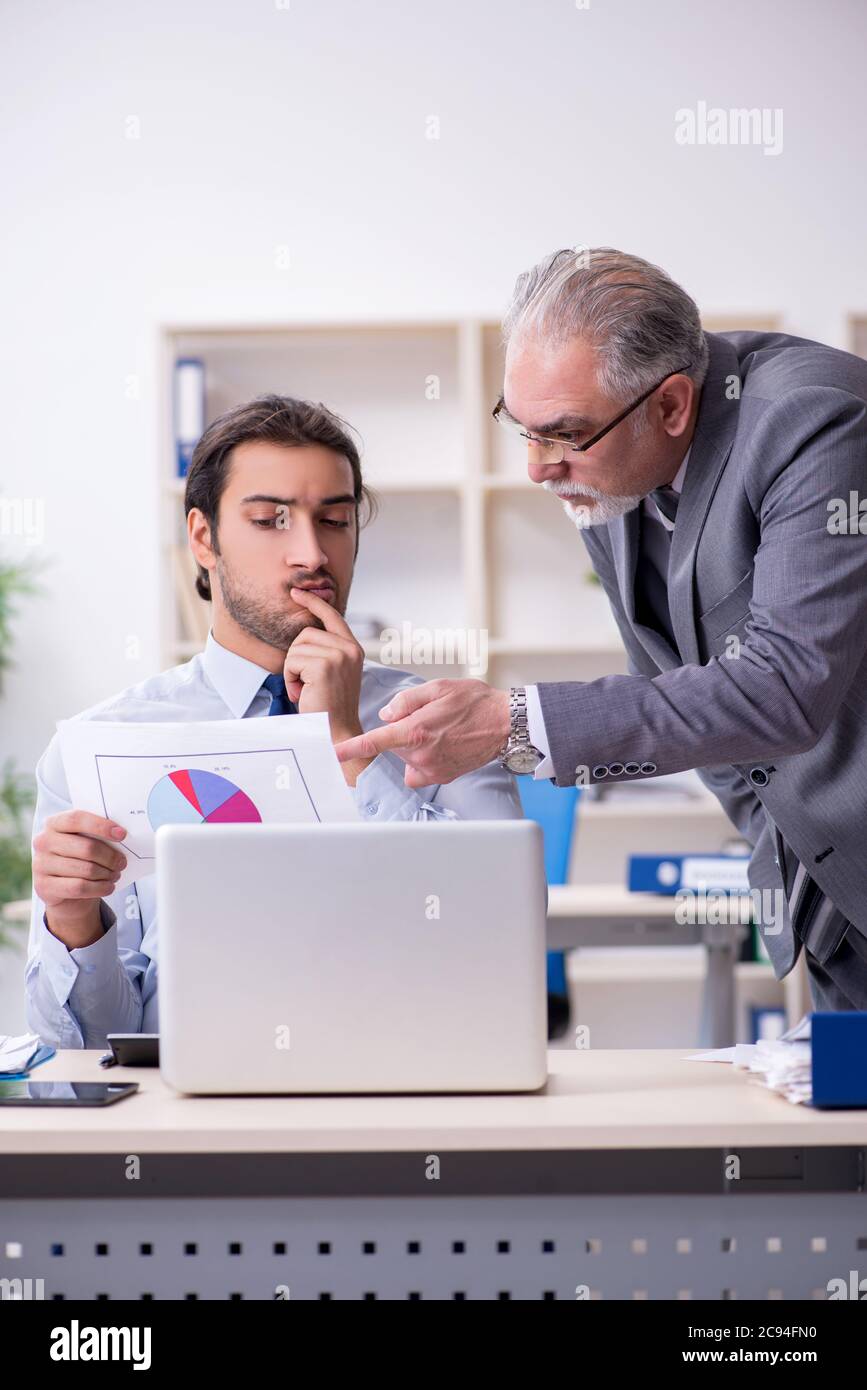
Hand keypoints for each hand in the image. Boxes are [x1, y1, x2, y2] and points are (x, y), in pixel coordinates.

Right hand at [32, 810, 127, 947]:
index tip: (122, 834)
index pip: (77, 819)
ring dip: (107, 874)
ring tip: (115, 874)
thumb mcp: (84, 841)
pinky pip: (79, 887)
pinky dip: (100, 888)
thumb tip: (122, 834)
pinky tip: (109, 886)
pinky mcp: (44, 886)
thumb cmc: (79, 858)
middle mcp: (43, 842)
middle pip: (87, 848)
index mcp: (54, 823)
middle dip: (110, 857)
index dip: (101, 826)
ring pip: (86, 870)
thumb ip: (96, 834)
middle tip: (122, 862)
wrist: (62, 889)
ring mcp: (41, 864)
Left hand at [286, 588, 372, 784]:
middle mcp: (349, 648)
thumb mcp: (333, 672)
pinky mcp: (324, 665)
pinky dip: (290, 679)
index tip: (297, 592)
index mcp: (353, 648)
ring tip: (306, 689)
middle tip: (306, 683)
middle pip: (306, 633)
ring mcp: (339, 655)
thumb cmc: (329, 706)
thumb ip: (327, 650)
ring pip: (297, 647)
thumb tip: (306, 631)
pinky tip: (302, 693)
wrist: (336, 731)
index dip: (313, 602)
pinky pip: (292, 661)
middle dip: (296, 658)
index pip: (332, 616)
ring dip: (292, 670)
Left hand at [334, 679, 510, 787]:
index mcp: (416, 731)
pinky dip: (424, 760)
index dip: (349, 748)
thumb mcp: (438, 688)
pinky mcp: (443, 777)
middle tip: (428, 719)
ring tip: (439, 731)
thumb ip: (406, 700)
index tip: (332, 754)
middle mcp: (421, 755)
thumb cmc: (474, 701)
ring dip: (414, 746)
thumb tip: (387, 714)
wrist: (505, 724)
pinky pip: (420, 771)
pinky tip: (441, 747)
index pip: (374, 742)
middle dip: (401, 733)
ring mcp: (432, 769)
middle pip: (393, 746)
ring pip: (407, 757)